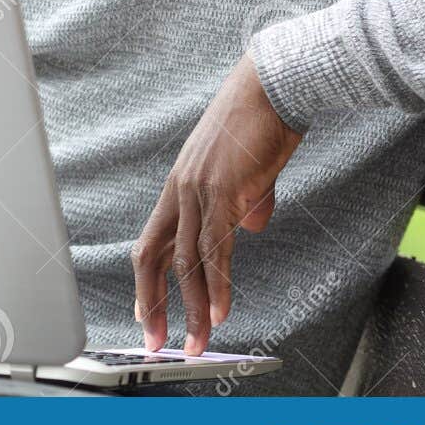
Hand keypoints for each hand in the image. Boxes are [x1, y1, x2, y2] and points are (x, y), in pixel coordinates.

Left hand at [131, 53, 302, 354]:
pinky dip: (217, 284)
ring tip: (196, 340)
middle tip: (154, 341)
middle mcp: (180, 188)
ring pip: (185, 261)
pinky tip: (218, 310)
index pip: (152, 240)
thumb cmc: (264, 120)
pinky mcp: (222, 189)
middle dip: (153, 303)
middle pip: (153, 256)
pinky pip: (214, 248)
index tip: (147, 313)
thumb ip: (247, 201)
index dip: (147, 281)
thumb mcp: (248, 169)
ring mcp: (197, 189)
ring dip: (191, 307)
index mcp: (181, 184)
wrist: (277, 84)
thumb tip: (251, 225)